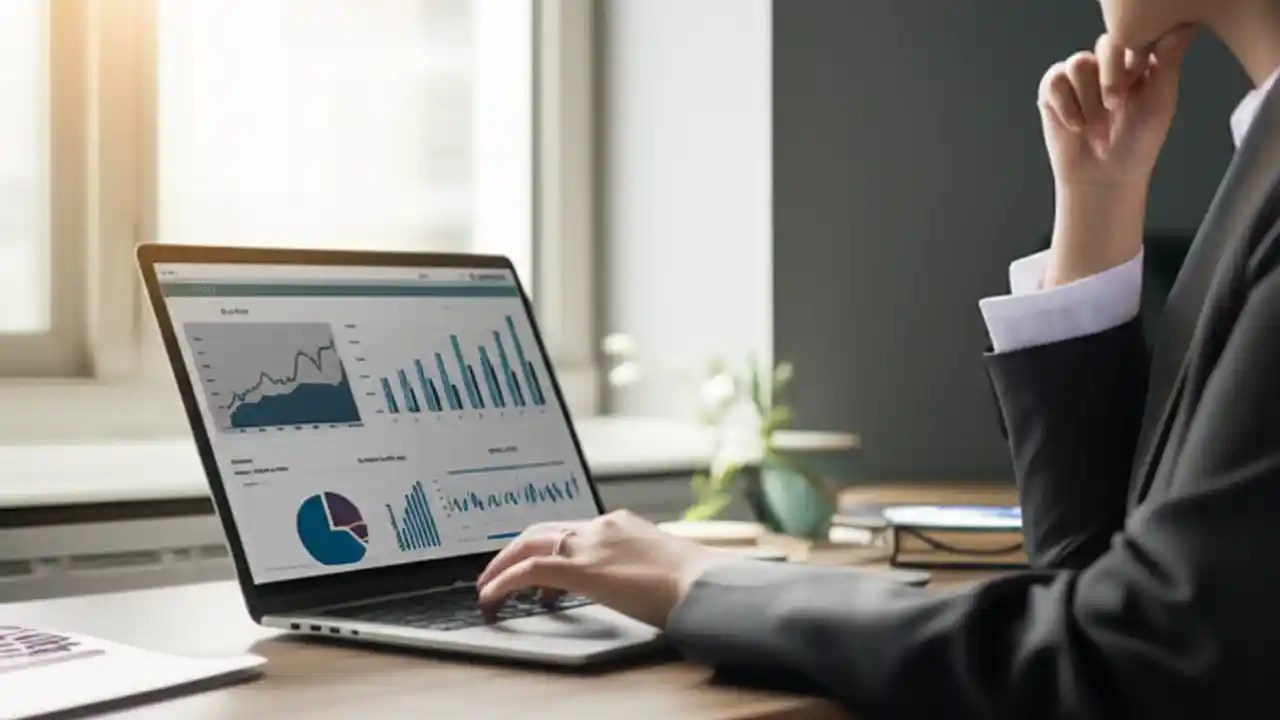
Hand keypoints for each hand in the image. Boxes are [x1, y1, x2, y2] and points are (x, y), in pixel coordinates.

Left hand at [476, 510, 732, 627]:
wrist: (703, 585)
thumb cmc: (694, 584)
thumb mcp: (660, 568)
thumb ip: (637, 570)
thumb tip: (633, 587)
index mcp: (619, 524)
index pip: (570, 530)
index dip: (545, 548)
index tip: (536, 573)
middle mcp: (600, 526)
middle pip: (541, 531)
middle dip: (512, 551)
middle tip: (496, 573)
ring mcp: (590, 544)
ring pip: (528, 545)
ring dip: (501, 566)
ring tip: (488, 588)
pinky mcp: (580, 568)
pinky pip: (528, 571)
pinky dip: (503, 582)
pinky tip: (492, 598)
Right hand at [1036, 27, 1194, 286]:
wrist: (1104, 177)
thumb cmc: (1137, 144)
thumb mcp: (1161, 100)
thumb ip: (1169, 60)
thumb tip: (1181, 27)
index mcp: (1134, 62)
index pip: (1131, 38)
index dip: (1131, 63)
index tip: (1135, 89)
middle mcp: (1105, 65)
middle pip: (1103, 46)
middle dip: (1110, 81)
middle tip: (1115, 109)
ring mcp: (1078, 77)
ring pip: (1078, 64)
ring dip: (1088, 100)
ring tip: (1094, 125)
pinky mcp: (1052, 92)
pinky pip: (1054, 81)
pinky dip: (1065, 106)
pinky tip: (1075, 125)